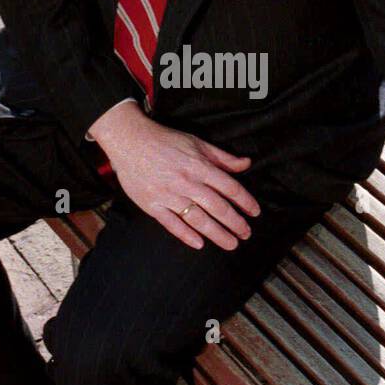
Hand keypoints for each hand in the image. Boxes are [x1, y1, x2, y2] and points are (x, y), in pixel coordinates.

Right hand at [88, 101, 259, 250]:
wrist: (129, 140)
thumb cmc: (165, 140)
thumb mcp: (197, 142)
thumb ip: (222, 157)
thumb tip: (246, 164)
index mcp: (199, 166)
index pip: (229, 187)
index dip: (245, 201)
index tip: (255, 212)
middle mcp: (186, 182)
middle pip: (217, 206)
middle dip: (235, 223)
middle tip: (246, 233)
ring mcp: (168, 195)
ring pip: (198, 219)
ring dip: (217, 234)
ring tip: (231, 244)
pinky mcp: (152, 204)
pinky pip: (172, 224)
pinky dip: (186, 235)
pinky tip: (199, 244)